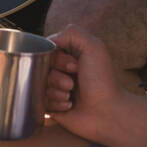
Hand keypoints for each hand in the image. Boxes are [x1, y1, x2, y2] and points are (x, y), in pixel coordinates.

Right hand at [45, 24, 128, 143]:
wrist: (106, 113)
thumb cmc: (102, 81)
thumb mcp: (93, 47)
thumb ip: (72, 33)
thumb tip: (50, 41)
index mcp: (71, 55)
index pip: (48, 50)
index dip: (57, 58)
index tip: (74, 66)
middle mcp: (62, 70)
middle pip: (41, 67)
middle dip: (58, 75)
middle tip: (73, 82)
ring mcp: (56, 88)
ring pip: (40, 84)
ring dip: (57, 90)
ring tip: (72, 95)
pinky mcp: (52, 105)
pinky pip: (42, 100)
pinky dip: (56, 102)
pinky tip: (70, 105)